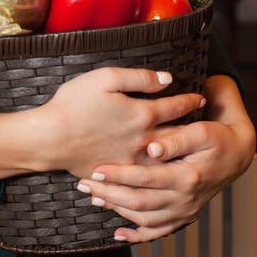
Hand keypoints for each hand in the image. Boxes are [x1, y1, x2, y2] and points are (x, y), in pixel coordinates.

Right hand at [36, 65, 205, 177]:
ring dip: (181, 156)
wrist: (49, 138)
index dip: (190, 101)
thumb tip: (166, 78)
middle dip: (194, 130)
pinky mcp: (119, 174)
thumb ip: (139, 77)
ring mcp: (132, 161)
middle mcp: (143, 141)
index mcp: (142, 114)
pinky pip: (146, 178)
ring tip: (192, 152)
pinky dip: (160, 176)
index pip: (175, 106)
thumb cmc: (73, 103)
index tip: (200, 99)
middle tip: (207, 129)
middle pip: (178, 136)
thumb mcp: (105, 78)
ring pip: (166, 161)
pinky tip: (164, 174)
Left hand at [75, 74, 255, 242]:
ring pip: (144, 218)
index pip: (146, 178)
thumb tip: (151, 147)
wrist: (236, 155)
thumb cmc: (216, 139)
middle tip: (85, 183)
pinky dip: (137, 236)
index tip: (97, 168)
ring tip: (94, 198)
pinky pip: (158, 231)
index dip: (119, 174)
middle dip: (109, 193)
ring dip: (117, 209)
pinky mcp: (183, 216)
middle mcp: (185, 199)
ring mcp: (184, 211)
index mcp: (187, 177)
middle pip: (139, 202)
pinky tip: (118, 234)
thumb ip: (175, 140)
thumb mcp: (201, 132)